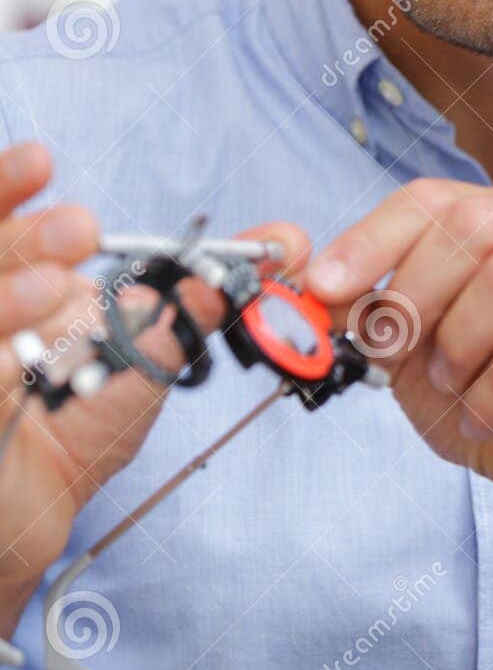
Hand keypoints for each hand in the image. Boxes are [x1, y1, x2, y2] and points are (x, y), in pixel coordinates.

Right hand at [0, 141, 308, 635]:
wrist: (35, 510)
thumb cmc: (81, 418)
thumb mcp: (152, 347)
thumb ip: (209, 291)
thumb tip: (287, 242)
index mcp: (13, 283)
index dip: (7, 185)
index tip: (42, 160)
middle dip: (24, 239)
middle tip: (81, 228)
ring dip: (8, 296)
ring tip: (57, 288)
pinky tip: (20, 368)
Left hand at [306, 179, 492, 550]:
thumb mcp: (415, 350)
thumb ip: (371, 308)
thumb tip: (309, 281)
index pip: (436, 199)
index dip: (372, 239)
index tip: (323, 286)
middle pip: (474, 225)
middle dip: (412, 293)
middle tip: (391, 351)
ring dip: (455, 347)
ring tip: (455, 385)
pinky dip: (484, 404)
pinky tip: (487, 421)